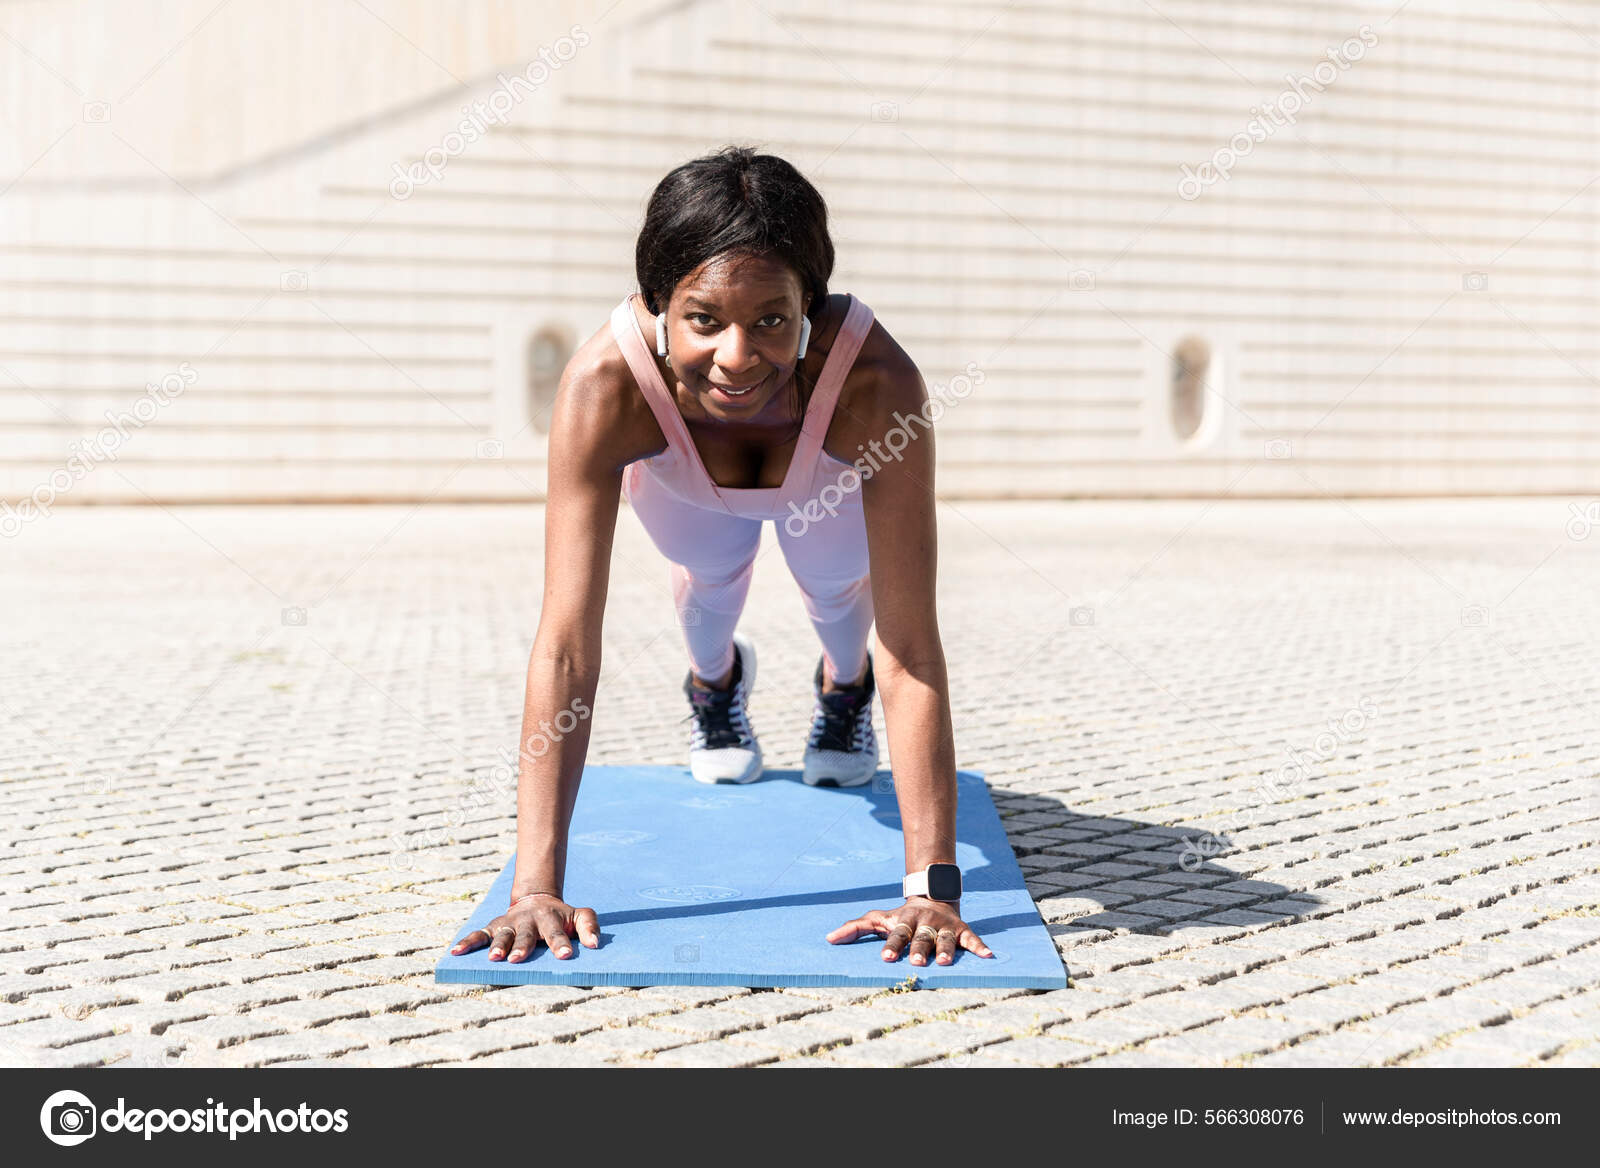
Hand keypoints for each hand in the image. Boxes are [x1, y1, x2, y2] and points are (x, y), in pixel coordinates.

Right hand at [449, 892, 599, 961]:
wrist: (538, 899)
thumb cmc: (561, 916)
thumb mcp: (580, 915)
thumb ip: (590, 927)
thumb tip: (595, 945)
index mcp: (551, 919)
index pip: (557, 934)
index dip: (561, 944)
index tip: (566, 955)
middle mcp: (528, 921)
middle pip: (526, 935)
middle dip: (523, 947)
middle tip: (519, 959)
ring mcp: (510, 923)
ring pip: (502, 935)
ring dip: (497, 946)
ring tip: (493, 959)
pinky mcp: (494, 926)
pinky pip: (479, 934)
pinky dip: (468, 942)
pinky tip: (455, 952)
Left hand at [826, 897, 993, 965]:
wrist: (932, 894)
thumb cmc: (901, 916)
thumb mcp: (879, 918)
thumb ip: (855, 928)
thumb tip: (828, 939)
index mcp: (904, 922)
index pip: (896, 934)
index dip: (892, 946)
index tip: (886, 958)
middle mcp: (924, 923)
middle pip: (921, 936)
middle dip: (918, 948)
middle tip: (916, 961)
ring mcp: (943, 925)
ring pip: (944, 938)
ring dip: (945, 949)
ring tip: (943, 962)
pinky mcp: (961, 929)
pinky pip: (971, 938)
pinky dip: (979, 946)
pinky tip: (988, 956)